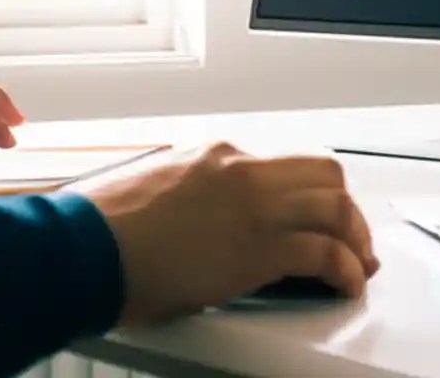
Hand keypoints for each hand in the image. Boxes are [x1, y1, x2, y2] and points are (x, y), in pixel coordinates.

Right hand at [79, 142, 380, 325]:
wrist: (81, 250)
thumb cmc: (100, 232)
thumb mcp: (154, 194)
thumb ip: (192, 198)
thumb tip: (206, 223)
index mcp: (216, 156)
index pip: (282, 166)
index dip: (305, 196)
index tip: (312, 218)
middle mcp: (242, 169)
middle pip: (323, 174)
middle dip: (345, 207)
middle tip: (350, 236)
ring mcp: (254, 204)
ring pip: (337, 206)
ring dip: (356, 237)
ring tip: (358, 263)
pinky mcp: (259, 246)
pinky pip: (327, 252)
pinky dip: (347, 269)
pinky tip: (348, 283)